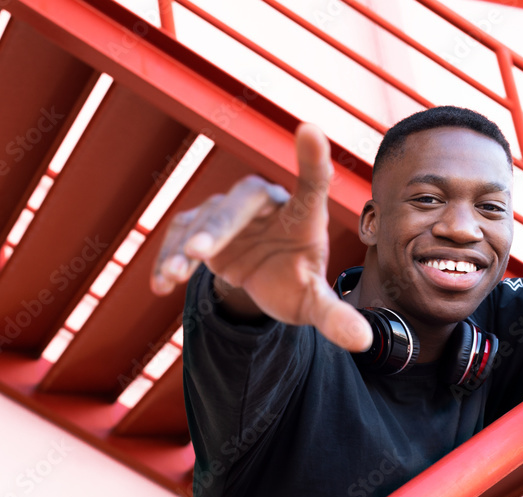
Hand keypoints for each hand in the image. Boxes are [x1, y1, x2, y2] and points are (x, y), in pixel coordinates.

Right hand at [150, 123, 370, 351]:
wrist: (259, 281)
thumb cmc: (293, 280)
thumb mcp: (313, 302)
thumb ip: (334, 316)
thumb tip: (362, 341)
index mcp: (302, 214)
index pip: (312, 182)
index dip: (311, 158)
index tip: (309, 130)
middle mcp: (263, 204)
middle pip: (242, 202)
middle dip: (219, 226)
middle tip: (201, 251)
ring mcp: (226, 212)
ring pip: (204, 220)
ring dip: (185, 248)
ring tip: (174, 276)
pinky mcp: (196, 226)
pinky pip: (178, 238)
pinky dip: (167, 259)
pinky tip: (161, 284)